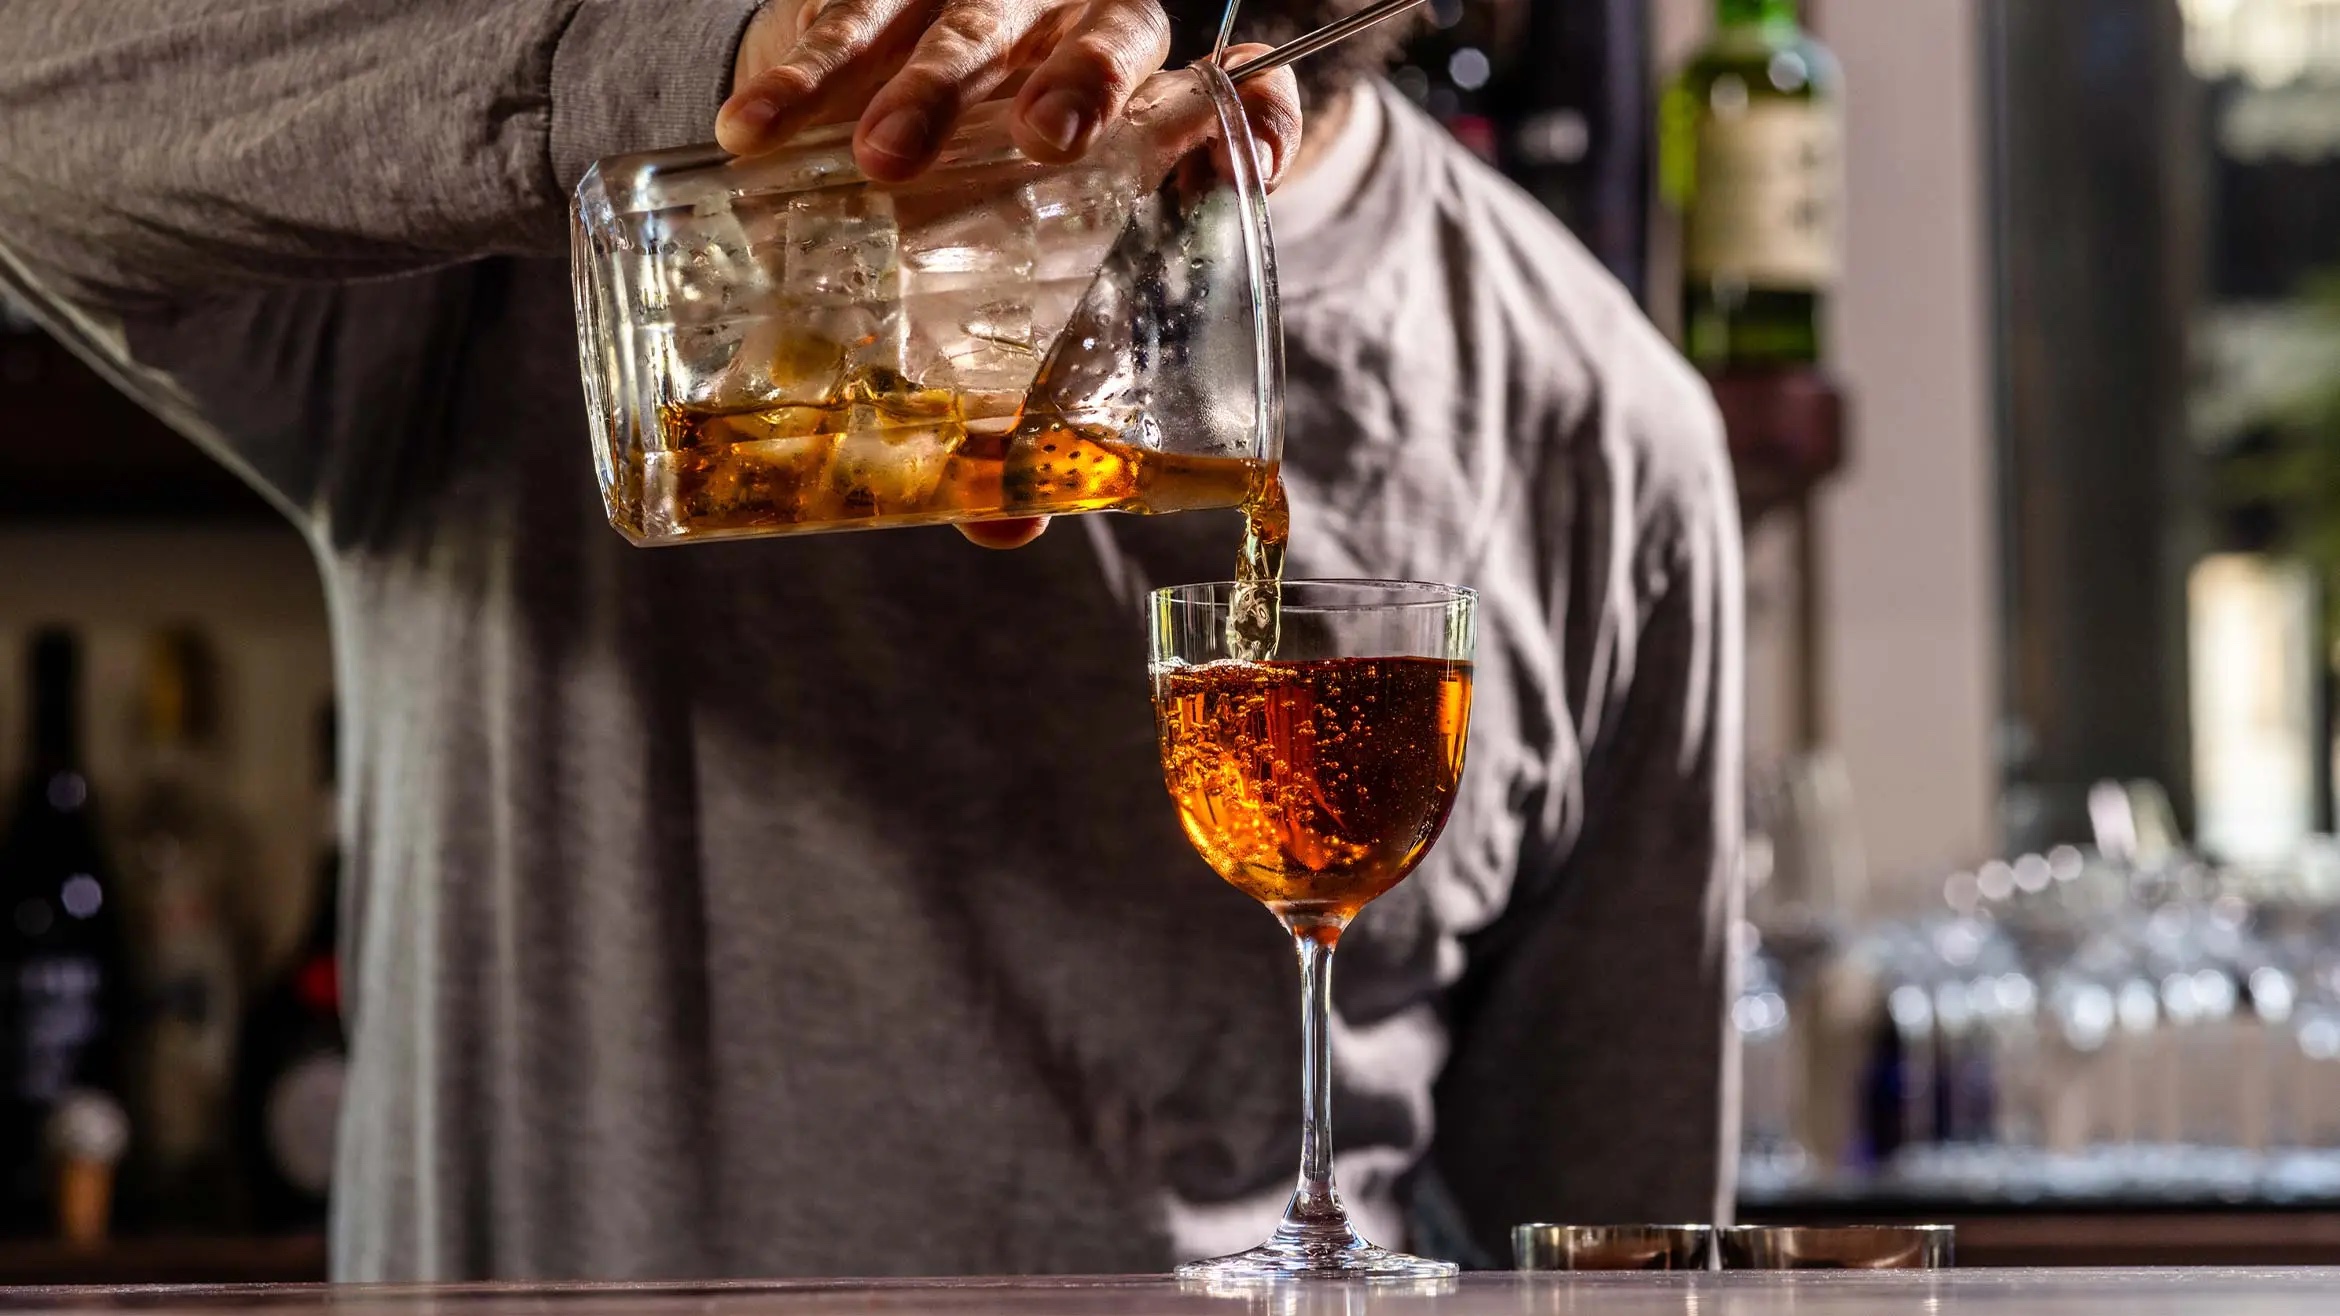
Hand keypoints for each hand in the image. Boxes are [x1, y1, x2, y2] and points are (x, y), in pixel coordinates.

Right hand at [717, 1, 1300, 548]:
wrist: (850, 113)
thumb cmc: (960, 225)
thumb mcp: (998, 304)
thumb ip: (1014, 399)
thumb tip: (1005, 525)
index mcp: (1139, 115)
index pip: (1231, 88)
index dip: (1257, 116)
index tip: (1250, 166)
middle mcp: (1075, 42)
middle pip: (1111, 33)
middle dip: (1080, 83)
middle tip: (1045, 144)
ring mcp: (979, 11)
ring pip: (973, 21)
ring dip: (929, 87)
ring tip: (881, 161)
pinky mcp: (879, 0)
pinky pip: (842, 19)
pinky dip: (797, 77)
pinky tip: (753, 133)